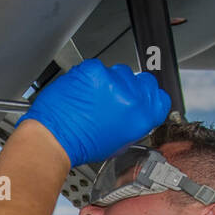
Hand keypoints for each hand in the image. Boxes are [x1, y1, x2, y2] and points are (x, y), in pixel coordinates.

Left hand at [17, 59, 170, 166]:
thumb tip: (136, 112)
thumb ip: (134, 123)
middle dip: (128, 88)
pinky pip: (97, 69)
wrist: (53, 138)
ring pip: (119, 72)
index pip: (160, 97)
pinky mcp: (94, 71)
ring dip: (108, 82)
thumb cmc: (81, 145)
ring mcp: (112, 81)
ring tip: (92, 99)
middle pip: (142, 81)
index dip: (150, 97)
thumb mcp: (118, 143)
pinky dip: (89, 78)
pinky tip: (82, 93)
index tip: (141, 98)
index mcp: (141, 117)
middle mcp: (131, 98)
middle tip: (111, 99)